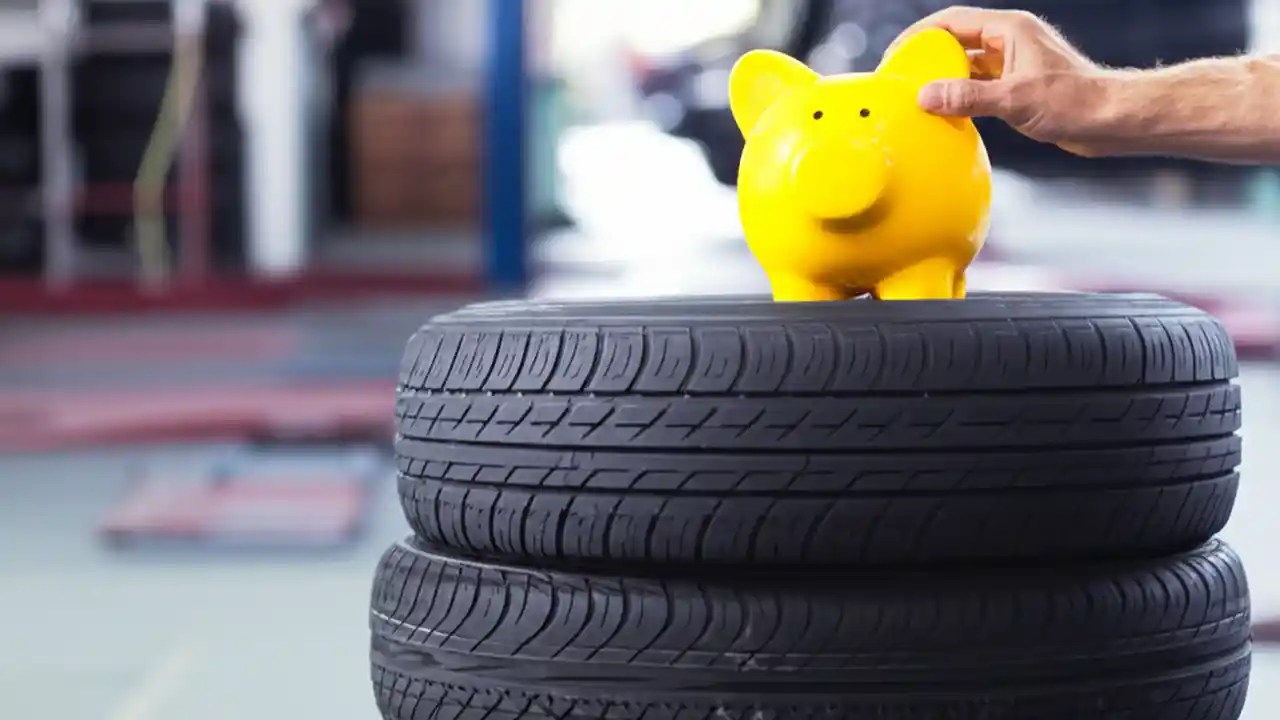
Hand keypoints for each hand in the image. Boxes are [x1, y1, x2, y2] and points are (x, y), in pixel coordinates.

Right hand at [889, 6, 1109, 155]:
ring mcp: (1013, 63)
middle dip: (926, 58)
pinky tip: (947, 113)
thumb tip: (926, 96)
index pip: (951, 21)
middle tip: (900, 79)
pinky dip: (960, 96)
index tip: (895, 55)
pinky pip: (978, 85)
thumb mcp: (1015, 100)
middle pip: (955, 41)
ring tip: (917, 97)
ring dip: (943, 79)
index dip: (918, 35)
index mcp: (1009, 29)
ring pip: (966, 65)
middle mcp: (1009, 41)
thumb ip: (968, 97)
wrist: (1111, 121)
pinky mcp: (1017, 85)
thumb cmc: (1075, 102)